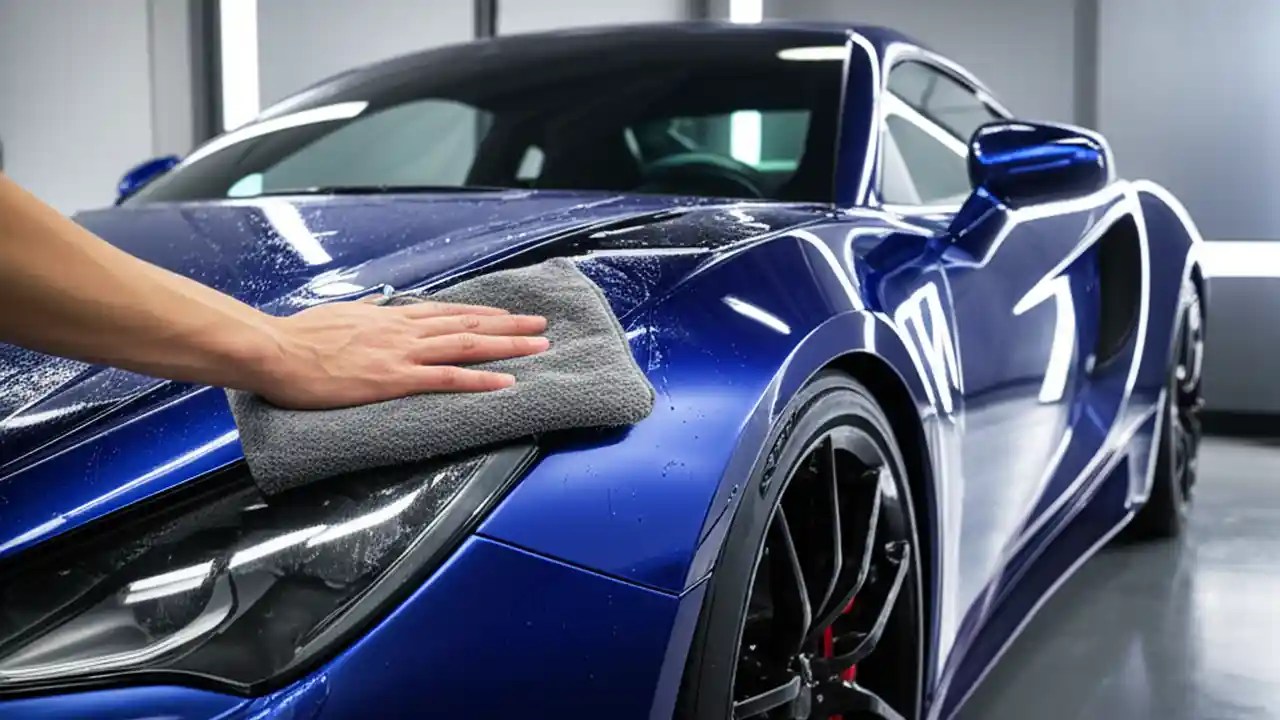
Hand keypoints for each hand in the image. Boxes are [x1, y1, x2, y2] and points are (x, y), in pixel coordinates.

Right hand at [249, 300, 548, 408]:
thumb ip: (367, 317)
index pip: (446, 312)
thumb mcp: (341, 317)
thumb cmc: (298, 337)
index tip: (507, 315)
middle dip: (509, 326)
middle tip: (541, 325)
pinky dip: (480, 380)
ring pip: (466, 345)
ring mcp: (402, 353)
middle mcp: (403, 329)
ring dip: (507, 346)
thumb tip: (379, 311)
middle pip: (467, 324)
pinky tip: (506, 382)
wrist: (275, 350)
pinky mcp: (394, 379)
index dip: (481, 314)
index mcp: (390, 317)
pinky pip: (447, 379)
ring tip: (539, 347)